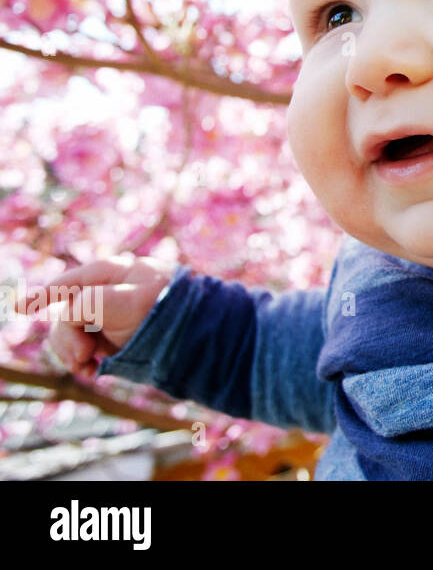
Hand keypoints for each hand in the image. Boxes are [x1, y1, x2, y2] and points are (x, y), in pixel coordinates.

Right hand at [17, 255, 176, 376]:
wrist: (201, 331)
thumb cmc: (168, 308)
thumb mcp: (129, 301)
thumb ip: (90, 303)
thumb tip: (70, 316)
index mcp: (110, 273)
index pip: (68, 282)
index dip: (41, 296)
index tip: (17, 308)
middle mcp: (106, 292)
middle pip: (65, 314)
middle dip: (65, 338)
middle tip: (84, 357)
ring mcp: (110, 316)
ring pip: (71, 334)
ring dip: (72, 353)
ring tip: (88, 367)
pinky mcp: (115, 337)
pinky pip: (86, 348)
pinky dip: (84, 361)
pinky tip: (92, 371)